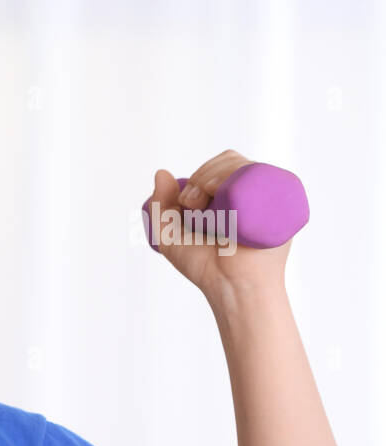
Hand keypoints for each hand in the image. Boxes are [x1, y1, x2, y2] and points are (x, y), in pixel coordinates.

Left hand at [146, 149, 289, 297]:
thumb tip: (162, 172)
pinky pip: (263, 176)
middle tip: (194, 209)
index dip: (198, 176)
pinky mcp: (283, 202)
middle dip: (202, 177)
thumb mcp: (170, 233)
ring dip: (215, 179)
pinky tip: (225, 201)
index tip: (186, 204)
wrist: (230, 285)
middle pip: (229, 160)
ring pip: (242, 166)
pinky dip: (238, 180)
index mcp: (231, 195)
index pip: (218, 165)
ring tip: (207, 213)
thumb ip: (162, 204)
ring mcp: (268, 196)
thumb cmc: (204, 264)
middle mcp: (251, 192)